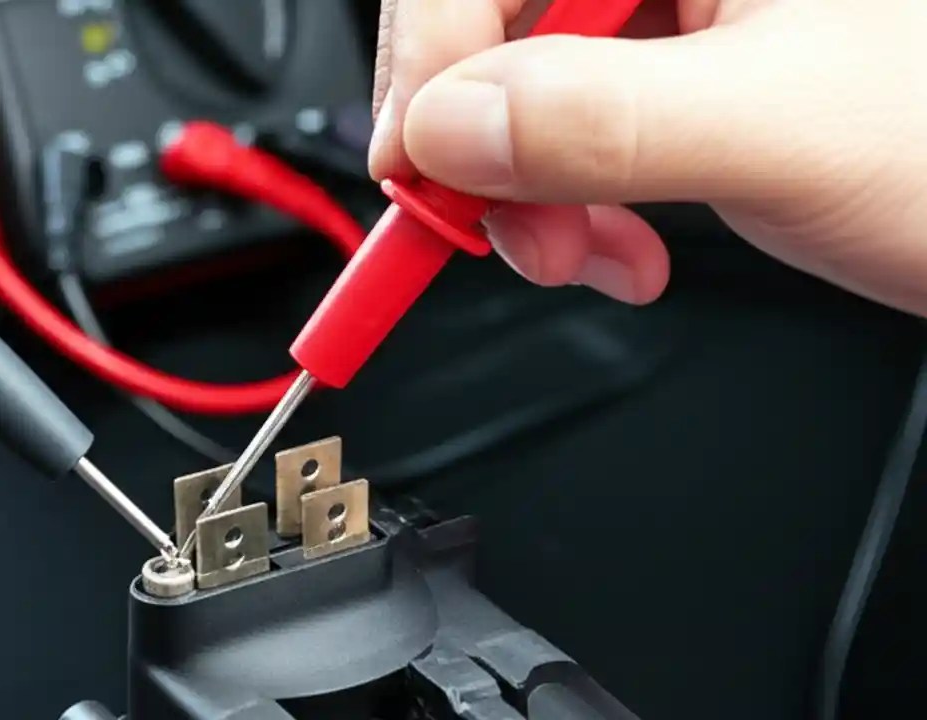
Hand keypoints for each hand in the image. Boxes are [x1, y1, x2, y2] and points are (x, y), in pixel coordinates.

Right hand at [371, 0, 926, 315]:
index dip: (433, 50)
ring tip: (586, 257)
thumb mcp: (783, 131)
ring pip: (520, 90)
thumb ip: (602, 119)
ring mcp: (675, 18)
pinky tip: (615, 249)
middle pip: (494, 23)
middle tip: (500, 230)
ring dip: (525, 195)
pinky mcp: (673, 84)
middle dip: (480, 143)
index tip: (422, 160)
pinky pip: (567, 135)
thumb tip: (451, 128)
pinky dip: (567, 208)